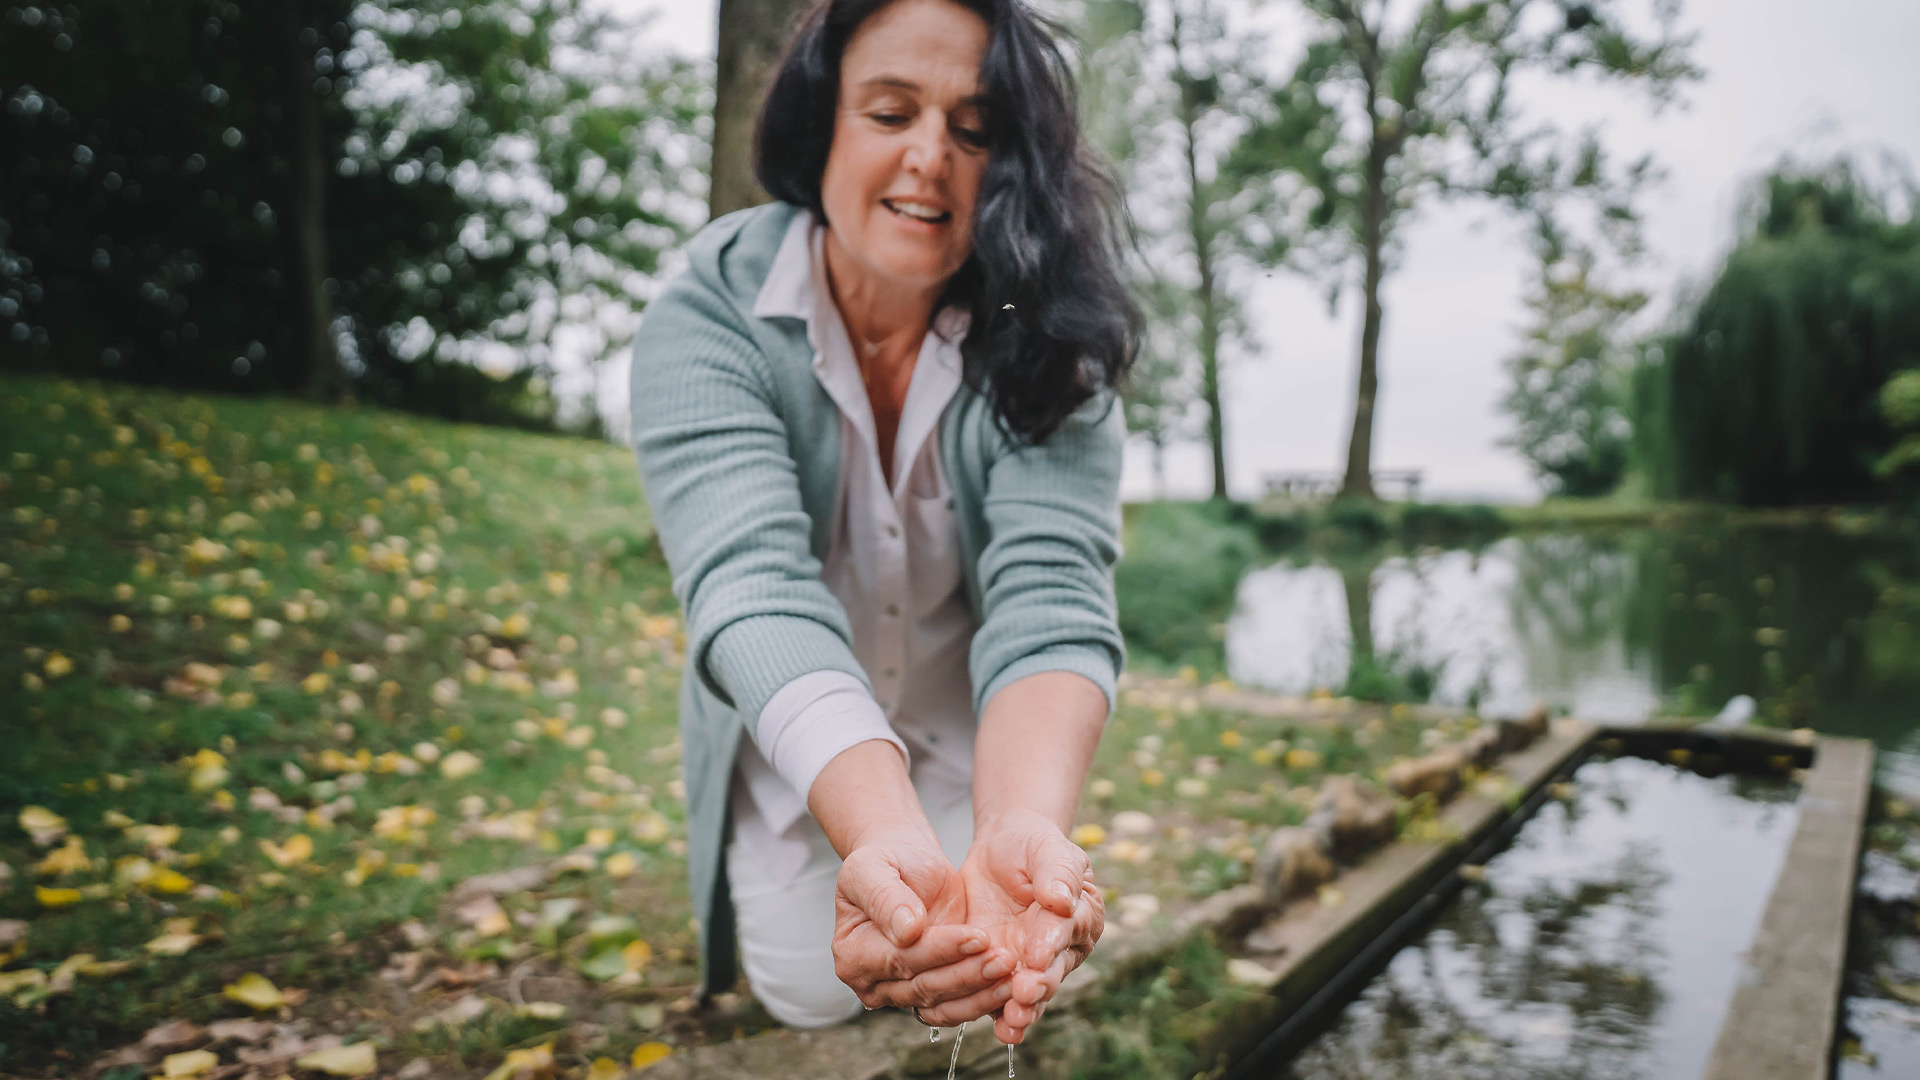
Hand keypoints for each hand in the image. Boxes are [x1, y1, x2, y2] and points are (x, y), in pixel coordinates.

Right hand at [830, 824, 1009, 1012]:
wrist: (909, 863)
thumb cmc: (887, 859)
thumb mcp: (874, 867)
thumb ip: (885, 897)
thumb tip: (907, 930)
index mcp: (852, 954)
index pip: (899, 959)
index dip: (939, 950)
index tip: (976, 935)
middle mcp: (873, 982)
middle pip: (923, 987)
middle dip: (966, 973)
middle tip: (1004, 958)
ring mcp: (902, 992)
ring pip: (942, 1003)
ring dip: (979, 991)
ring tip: (1011, 971)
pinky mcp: (932, 991)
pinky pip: (957, 1006)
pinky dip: (983, 998)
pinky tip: (1009, 984)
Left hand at [938, 809, 1105, 1042]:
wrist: (1000, 854)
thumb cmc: (1031, 847)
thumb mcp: (1046, 848)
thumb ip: (1056, 872)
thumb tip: (1063, 900)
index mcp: (1081, 917)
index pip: (1065, 932)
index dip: (1050, 945)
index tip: (1036, 957)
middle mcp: (1061, 949)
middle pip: (1051, 972)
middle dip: (1037, 986)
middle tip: (1023, 994)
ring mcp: (1030, 966)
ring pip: (1029, 994)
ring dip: (1022, 1010)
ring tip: (1011, 1022)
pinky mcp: (1000, 973)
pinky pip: (1001, 998)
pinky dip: (998, 1014)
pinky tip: (998, 1028)